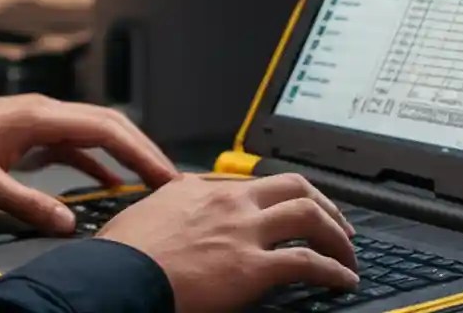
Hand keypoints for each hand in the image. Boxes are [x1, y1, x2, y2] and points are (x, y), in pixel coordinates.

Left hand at [0, 95, 176, 233]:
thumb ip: (27, 203)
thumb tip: (66, 223)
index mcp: (38, 116)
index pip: (104, 129)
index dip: (139, 151)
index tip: (162, 173)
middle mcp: (43, 113)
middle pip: (108, 125)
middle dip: (141, 150)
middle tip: (168, 177)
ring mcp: (37, 121)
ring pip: (93, 133)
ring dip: (122, 155)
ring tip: (146, 180)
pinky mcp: (28, 134)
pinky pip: (73, 144)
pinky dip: (95, 161)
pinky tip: (106, 182)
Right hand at [98, 173, 358, 311]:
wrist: (116, 277)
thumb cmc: (122, 256)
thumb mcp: (145, 214)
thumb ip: (169, 207)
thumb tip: (172, 211)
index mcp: (201, 187)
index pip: (256, 182)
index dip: (284, 196)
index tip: (294, 208)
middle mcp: (229, 201)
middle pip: (295, 187)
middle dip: (324, 205)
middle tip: (337, 225)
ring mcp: (243, 231)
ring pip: (310, 216)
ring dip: (337, 235)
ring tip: (347, 253)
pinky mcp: (252, 266)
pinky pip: (308, 262)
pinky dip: (333, 270)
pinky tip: (342, 280)